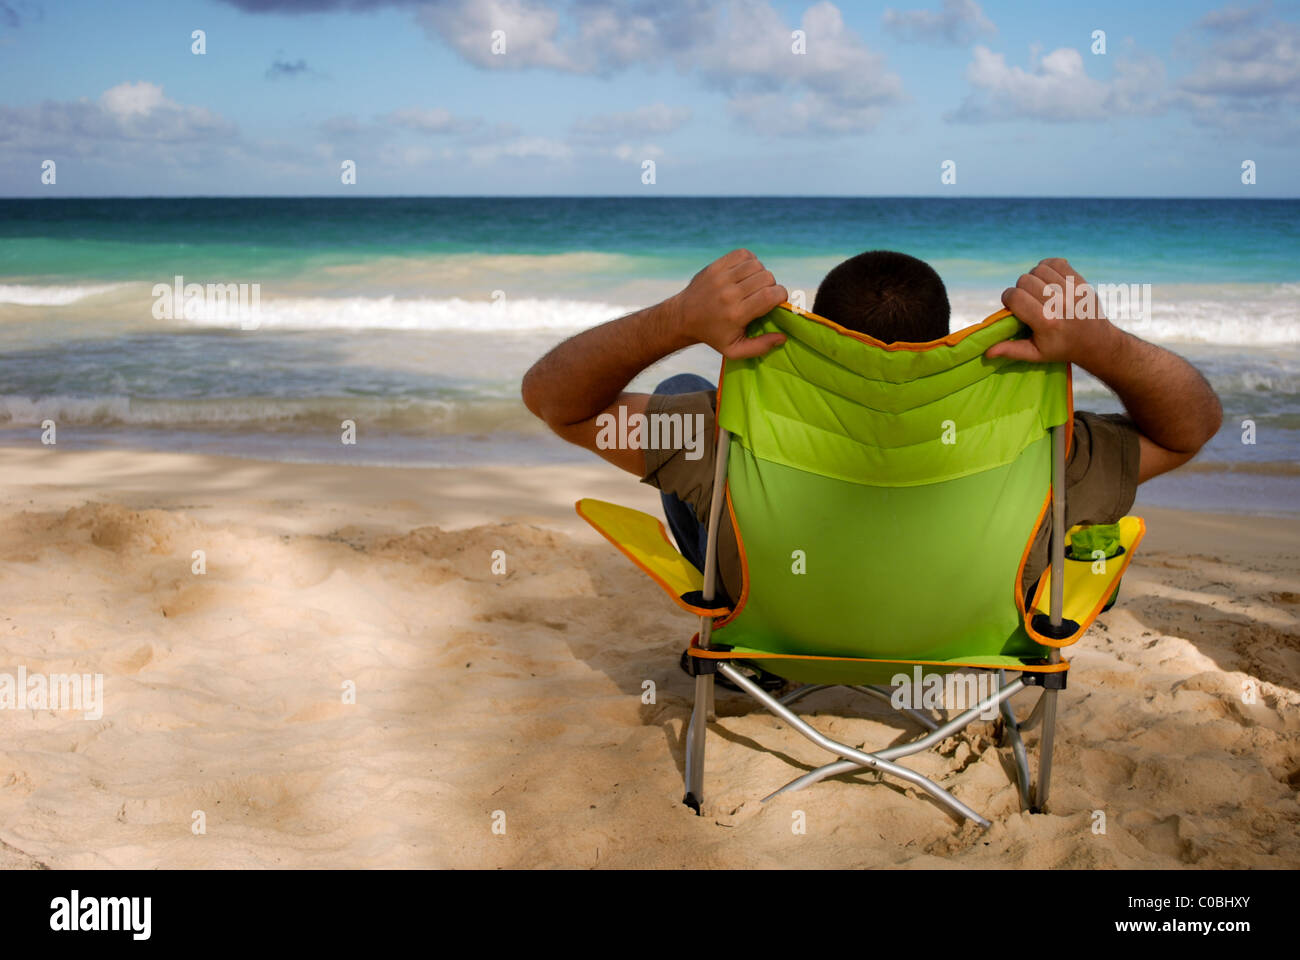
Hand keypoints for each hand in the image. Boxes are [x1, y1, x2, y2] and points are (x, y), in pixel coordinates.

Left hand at [668, 249, 787, 358]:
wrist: (683, 318)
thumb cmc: (713, 335)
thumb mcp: (734, 350)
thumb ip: (760, 347)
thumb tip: (783, 337)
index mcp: (736, 314)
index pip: (770, 295)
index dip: (781, 296)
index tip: (776, 302)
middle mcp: (729, 294)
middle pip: (767, 277)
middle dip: (771, 286)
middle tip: (762, 295)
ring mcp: (721, 277)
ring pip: (757, 264)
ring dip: (760, 273)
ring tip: (753, 284)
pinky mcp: (715, 266)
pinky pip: (743, 255)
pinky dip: (749, 261)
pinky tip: (745, 273)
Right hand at [986, 258, 1118, 365]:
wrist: (1096, 341)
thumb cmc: (1061, 348)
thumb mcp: (1036, 354)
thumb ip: (1011, 350)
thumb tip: (986, 352)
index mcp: (1046, 322)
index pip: (1015, 297)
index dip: (1008, 298)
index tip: (1012, 306)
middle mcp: (1060, 304)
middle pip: (1025, 280)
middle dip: (1020, 288)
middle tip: (1027, 300)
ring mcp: (1072, 290)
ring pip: (1039, 269)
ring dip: (1034, 278)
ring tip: (1038, 290)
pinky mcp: (1081, 281)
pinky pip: (1056, 262)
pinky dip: (1048, 267)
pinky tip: (1048, 280)